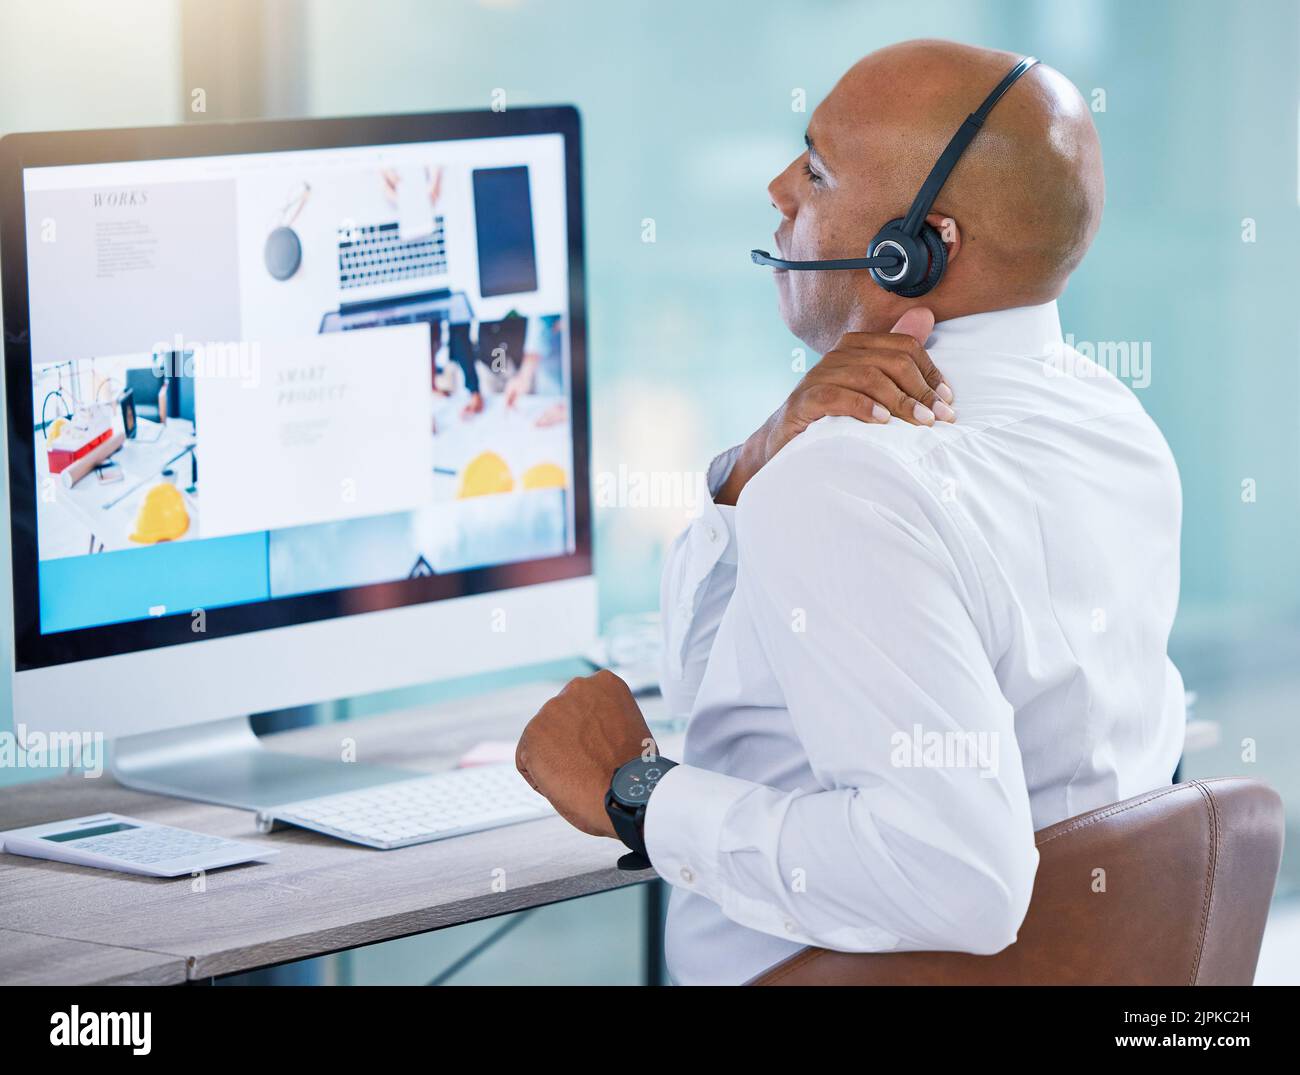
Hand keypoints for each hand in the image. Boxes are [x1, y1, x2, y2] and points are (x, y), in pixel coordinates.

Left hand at [516, 670, 656, 838]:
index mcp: (605, 683)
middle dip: (569, 743)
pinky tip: (563, 783)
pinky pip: (527, 761)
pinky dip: (540, 778)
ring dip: (555, 760)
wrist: (625, 793)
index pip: (582, 708)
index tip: (600, 751)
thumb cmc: (631, 773)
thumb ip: (605, 721)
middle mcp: (577, 688)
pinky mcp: (532, 733)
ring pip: (543, 741)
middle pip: (561, 721)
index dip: (590, 736)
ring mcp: (552, 709)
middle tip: (588, 766)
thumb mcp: (629, 728)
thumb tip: (591, 732)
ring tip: (579, 777)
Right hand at [715, 307, 950, 505]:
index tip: (947, 401)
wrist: (785, 445)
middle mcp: (836, 357)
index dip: (930, 372)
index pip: (904, 347)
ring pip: (867, 376)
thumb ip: (897, 354)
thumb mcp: (870, 386)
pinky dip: (862, 407)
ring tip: (919, 422)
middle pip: (889, 360)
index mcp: (855, 346)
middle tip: (938, 417)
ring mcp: (816, 378)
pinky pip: (835, 396)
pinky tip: (882, 421)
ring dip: (899, 401)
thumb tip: (927, 315)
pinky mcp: (803, 403)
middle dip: (920, 389)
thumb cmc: (835, 416)